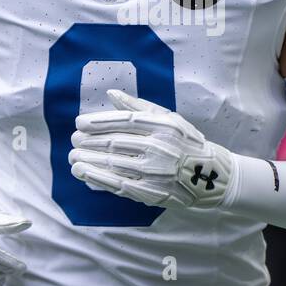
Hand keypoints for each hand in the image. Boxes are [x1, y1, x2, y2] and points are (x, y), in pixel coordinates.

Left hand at [69, 89, 234, 208]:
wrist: (213, 177)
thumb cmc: (187, 143)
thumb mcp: (169, 118)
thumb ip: (138, 106)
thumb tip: (110, 93)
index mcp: (162, 126)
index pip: (123, 121)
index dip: (98, 122)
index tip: (79, 122)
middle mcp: (158, 147)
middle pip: (114, 143)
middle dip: (88, 142)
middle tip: (73, 140)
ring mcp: (154, 172)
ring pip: (112, 164)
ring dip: (88, 160)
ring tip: (72, 157)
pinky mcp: (151, 192)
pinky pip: (118, 185)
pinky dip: (97, 179)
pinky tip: (83, 173)